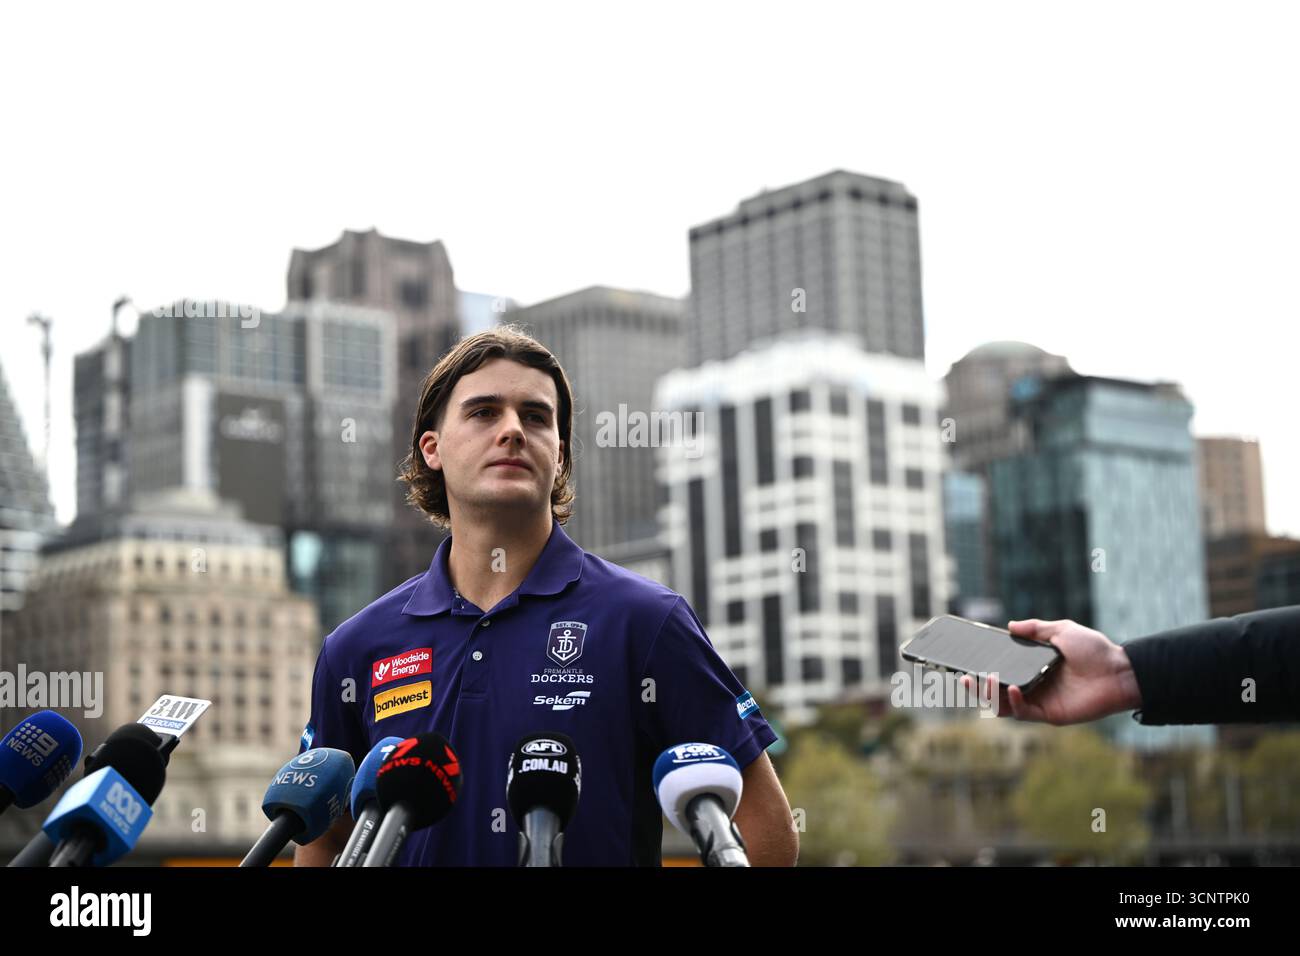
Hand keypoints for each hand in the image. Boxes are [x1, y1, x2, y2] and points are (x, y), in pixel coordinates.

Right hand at [960, 618, 1142, 724]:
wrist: (1120, 671)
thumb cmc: (1096, 650)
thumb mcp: (1063, 630)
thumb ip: (1036, 628)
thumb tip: (1009, 625)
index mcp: (1034, 667)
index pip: (1002, 669)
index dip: (983, 667)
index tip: (966, 660)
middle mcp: (1034, 685)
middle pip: (997, 691)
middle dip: (977, 686)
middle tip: (963, 677)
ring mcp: (1040, 701)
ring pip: (1004, 705)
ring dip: (989, 696)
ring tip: (983, 681)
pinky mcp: (1050, 714)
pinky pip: (1024, 713)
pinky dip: (1015, 703)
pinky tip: (1014, 690)